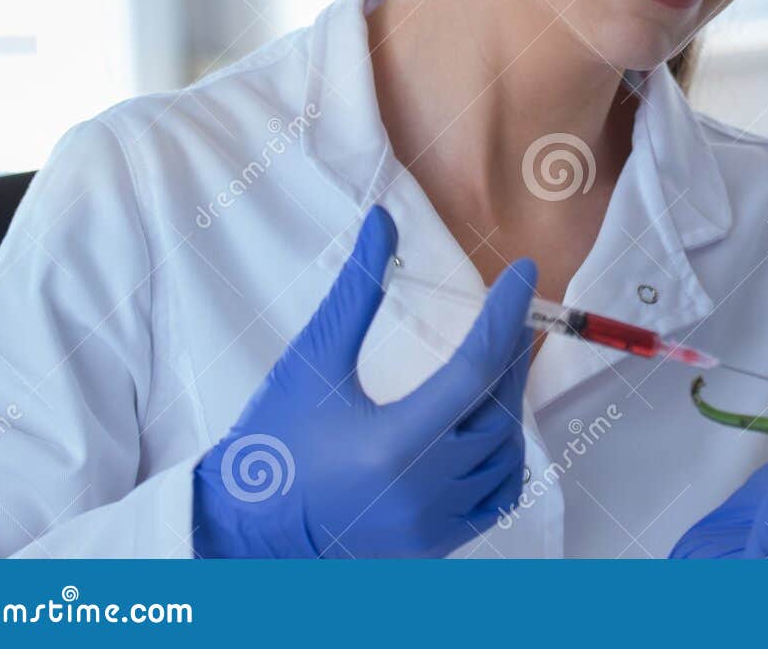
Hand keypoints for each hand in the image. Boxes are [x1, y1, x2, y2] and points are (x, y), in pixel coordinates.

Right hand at [192, 205, 534, 557]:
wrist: (244, 528)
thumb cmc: (274, 438)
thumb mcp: (312, 358)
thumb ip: (356, 289)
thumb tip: (383, 221)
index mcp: (394, 444)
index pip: (476, 368)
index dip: (505, 313)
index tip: (523, 273)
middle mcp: (422, 490)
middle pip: (497, 408)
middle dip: (508, 355)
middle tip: (508, 317)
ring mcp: (432, 525)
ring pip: (504, 453)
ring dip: (505, 405)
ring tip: (492, 367)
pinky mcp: (434, 545)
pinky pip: (496, 495)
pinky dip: (501, 456)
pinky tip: (484, 423)